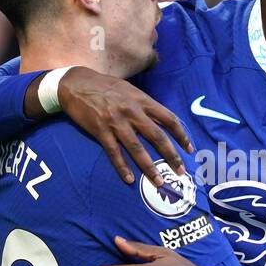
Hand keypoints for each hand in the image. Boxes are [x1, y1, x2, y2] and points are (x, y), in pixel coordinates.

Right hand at [49, 69, 192, 187]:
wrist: (76, 83)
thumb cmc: (105, 87)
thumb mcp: (130, 90)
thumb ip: (146, 105)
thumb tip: (162, 121)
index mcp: (142, 100)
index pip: (169, 119)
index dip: (181, 136)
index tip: (189, 149)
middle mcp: (132, 111)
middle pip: (157, 137)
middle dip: (171, 156)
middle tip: (181, 171)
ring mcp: (116, 122)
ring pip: (137, 149)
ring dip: (149, 167)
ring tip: (159, 181)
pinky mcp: (100, 131)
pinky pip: (114, 153)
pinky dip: (122, 167)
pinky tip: (129, 179)